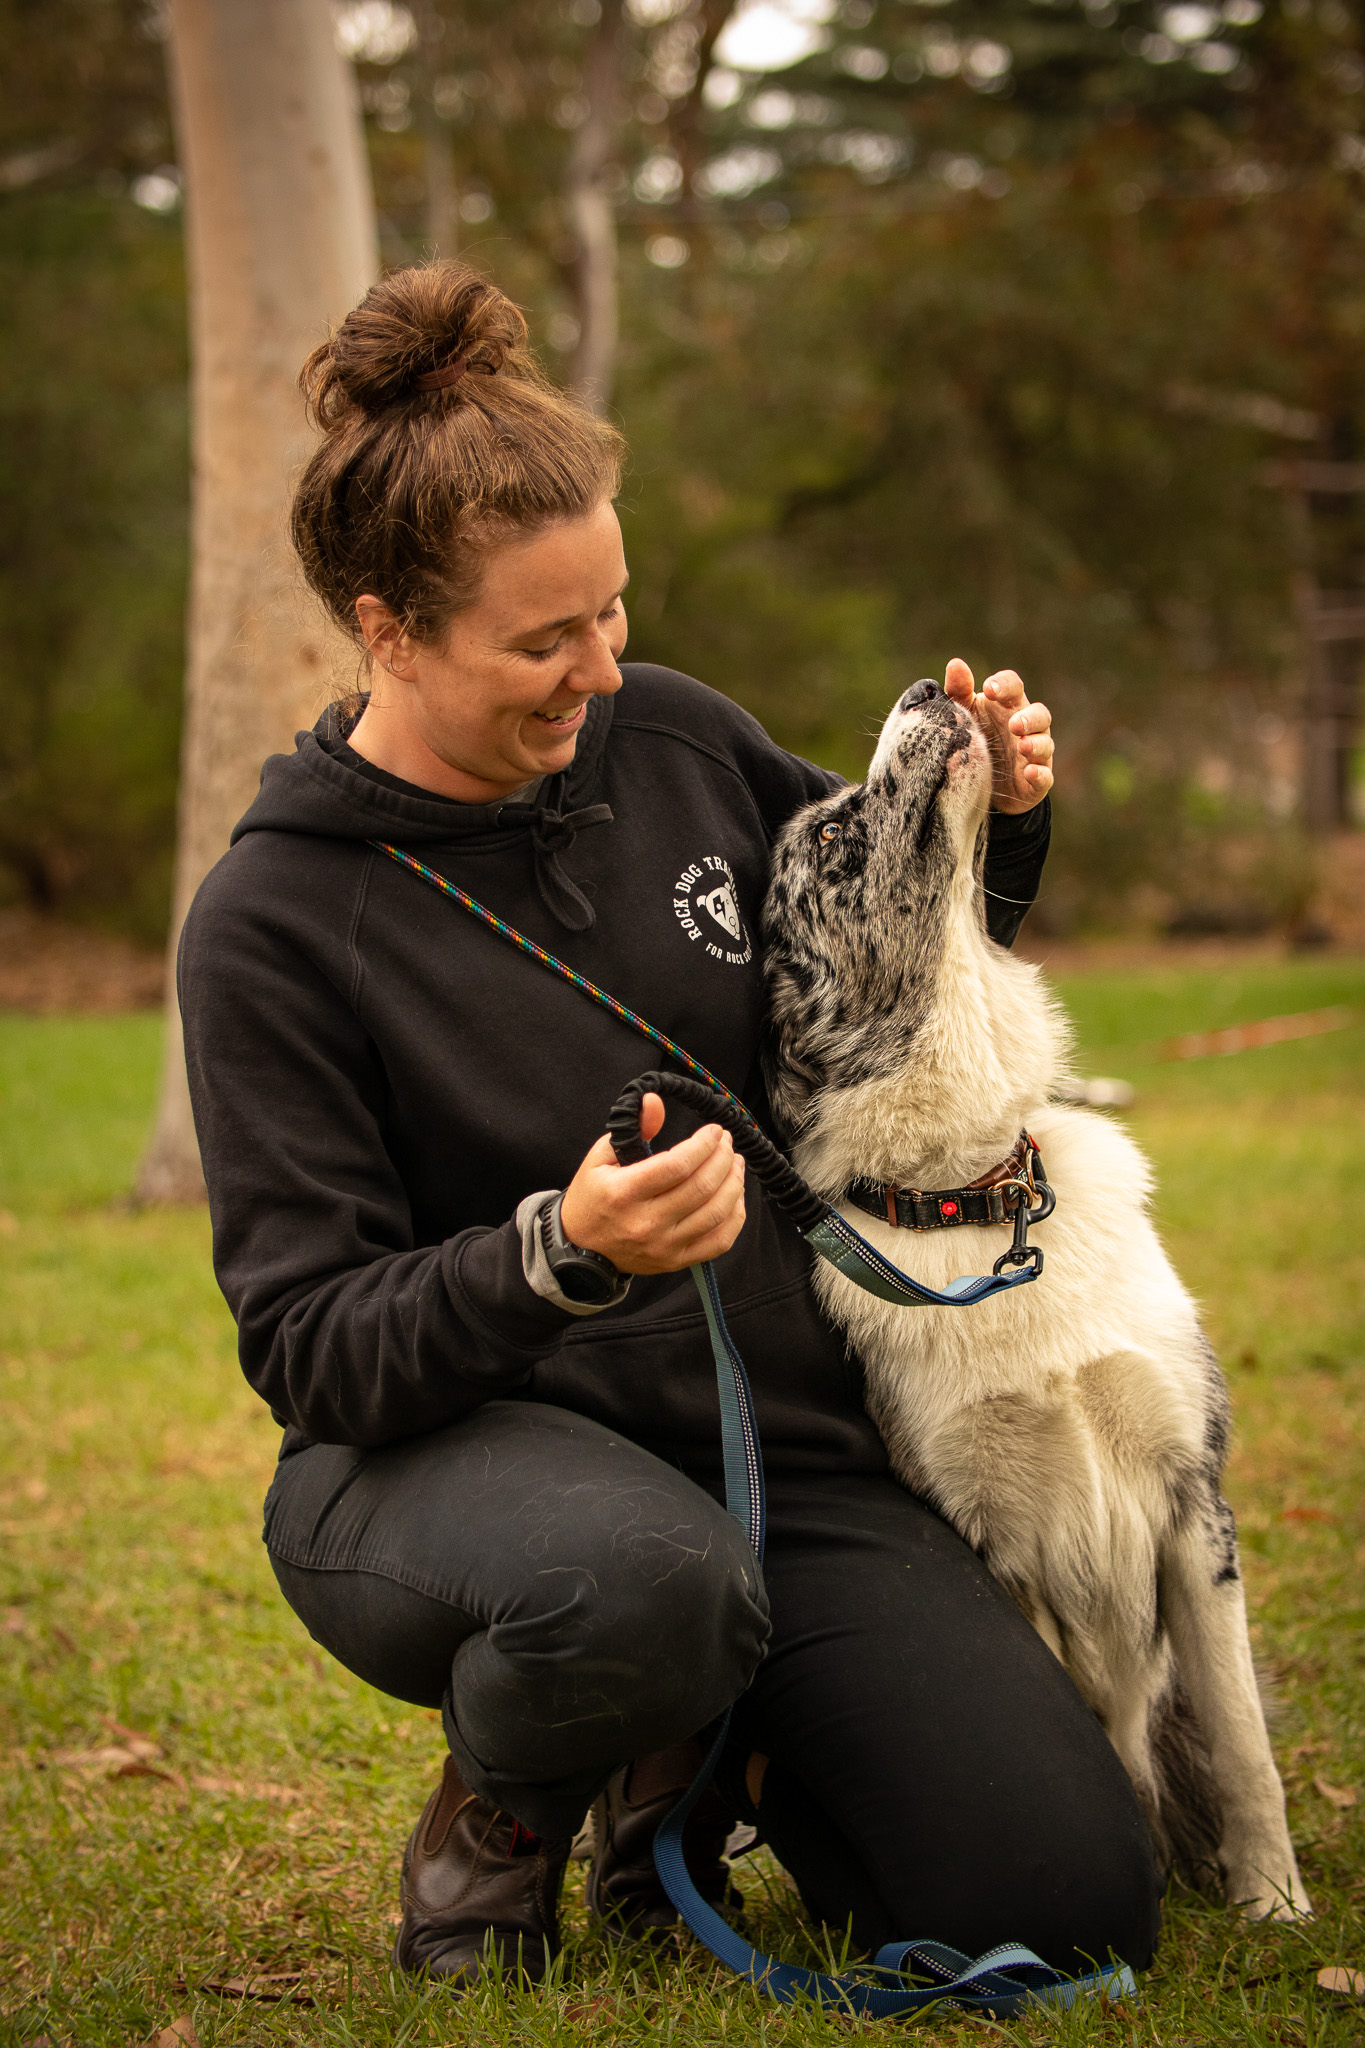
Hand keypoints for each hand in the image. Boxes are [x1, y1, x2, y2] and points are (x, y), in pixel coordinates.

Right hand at [559, 1093, 746, 1273]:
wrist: (581, 1247)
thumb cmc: (593, 1196)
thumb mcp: (601, 1157)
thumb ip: (633, 1128)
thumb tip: (655, 1101)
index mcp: (624, 1193)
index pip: (677, 1166)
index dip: (704, 1144)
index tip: (714, 1131)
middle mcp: (646, 1223)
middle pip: (702, 1187)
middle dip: (723, 1158)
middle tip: (727, 1142)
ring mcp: (664, 1246)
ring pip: (716, 1213)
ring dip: (734, 1183)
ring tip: (735, 1163)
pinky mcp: (676, 1261)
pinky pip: (720, 1242)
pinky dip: (735, 1216)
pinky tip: (735, 1195)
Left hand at [944, 658, 1053, 813]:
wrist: (980, 783)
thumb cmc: (975, 737)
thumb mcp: (963, 714)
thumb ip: (959, 691)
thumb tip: (956, 664)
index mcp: (1008, 705)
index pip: (1014, 686)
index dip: (1005, 685)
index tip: (989, 689)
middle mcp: (1027, 726)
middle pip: (1040, 714)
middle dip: (1029, 718)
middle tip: (1014, 724)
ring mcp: (1034, 754)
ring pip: (1045, 744)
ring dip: (1037, 744)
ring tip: (1023, 746)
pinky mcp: (1035, 781)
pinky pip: (1044, 777)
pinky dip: (1040, 774)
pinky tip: (1030, 772)